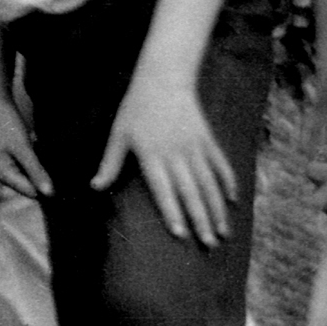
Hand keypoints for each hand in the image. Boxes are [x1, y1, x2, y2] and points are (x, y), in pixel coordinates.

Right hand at [0, 91, 53, 200]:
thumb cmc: (7, 124)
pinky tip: (43, 148)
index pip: (34, 193)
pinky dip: (41, 160)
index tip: (64, 175)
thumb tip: (50, 195)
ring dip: (45, 168)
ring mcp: (11, 167)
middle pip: (34, 186)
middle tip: (58, 162)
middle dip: (47, 176)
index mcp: (5, 176)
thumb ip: (36, 171)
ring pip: (35, 175)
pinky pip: (34, 166)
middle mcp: (6, 175)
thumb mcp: (24, 148)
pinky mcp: (17, 158)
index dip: (49, 185)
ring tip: (49, 153)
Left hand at [94, 76, 236, 247]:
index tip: (180, 235)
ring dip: (217, 209)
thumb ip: (109, 163)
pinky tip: (232, 201)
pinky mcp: (208, 140)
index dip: (171, 211)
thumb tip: (94, 187)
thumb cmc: (135, 109)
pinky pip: (220, 165)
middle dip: (200, 220)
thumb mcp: (118, 134)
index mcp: (151, 154)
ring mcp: (195, 147)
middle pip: (190, 192)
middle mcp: (176, 154)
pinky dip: (227, 182)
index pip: (163, 189)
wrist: (163, 80)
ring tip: (223, 233)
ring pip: (209, 183)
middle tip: (208, 245)